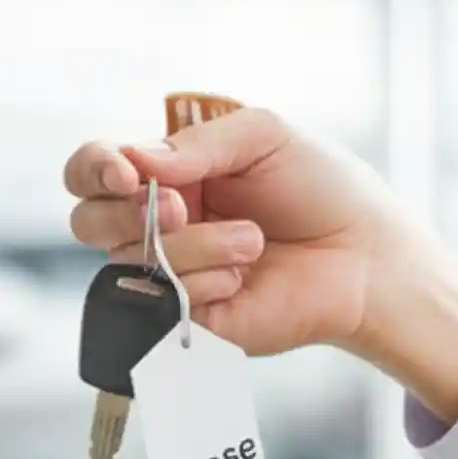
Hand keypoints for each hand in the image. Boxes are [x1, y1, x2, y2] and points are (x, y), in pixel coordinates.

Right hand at [65, 107, 457, 422]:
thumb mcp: (264, 137)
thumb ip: (196, 143)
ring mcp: (175, 275)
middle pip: (88, 220)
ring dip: (191, 245)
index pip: (94, 169)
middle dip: (126, 212)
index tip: (127, 171)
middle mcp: (163, 225)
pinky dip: (203, 283)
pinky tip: (245, 277)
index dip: (94, 167)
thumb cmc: (324, 189)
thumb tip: (135, 164)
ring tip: (253, 241)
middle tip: (183, 207)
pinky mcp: (194, 321)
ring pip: (129, 262)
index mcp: (171, 176)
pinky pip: (162, 305)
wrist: (369, 253)